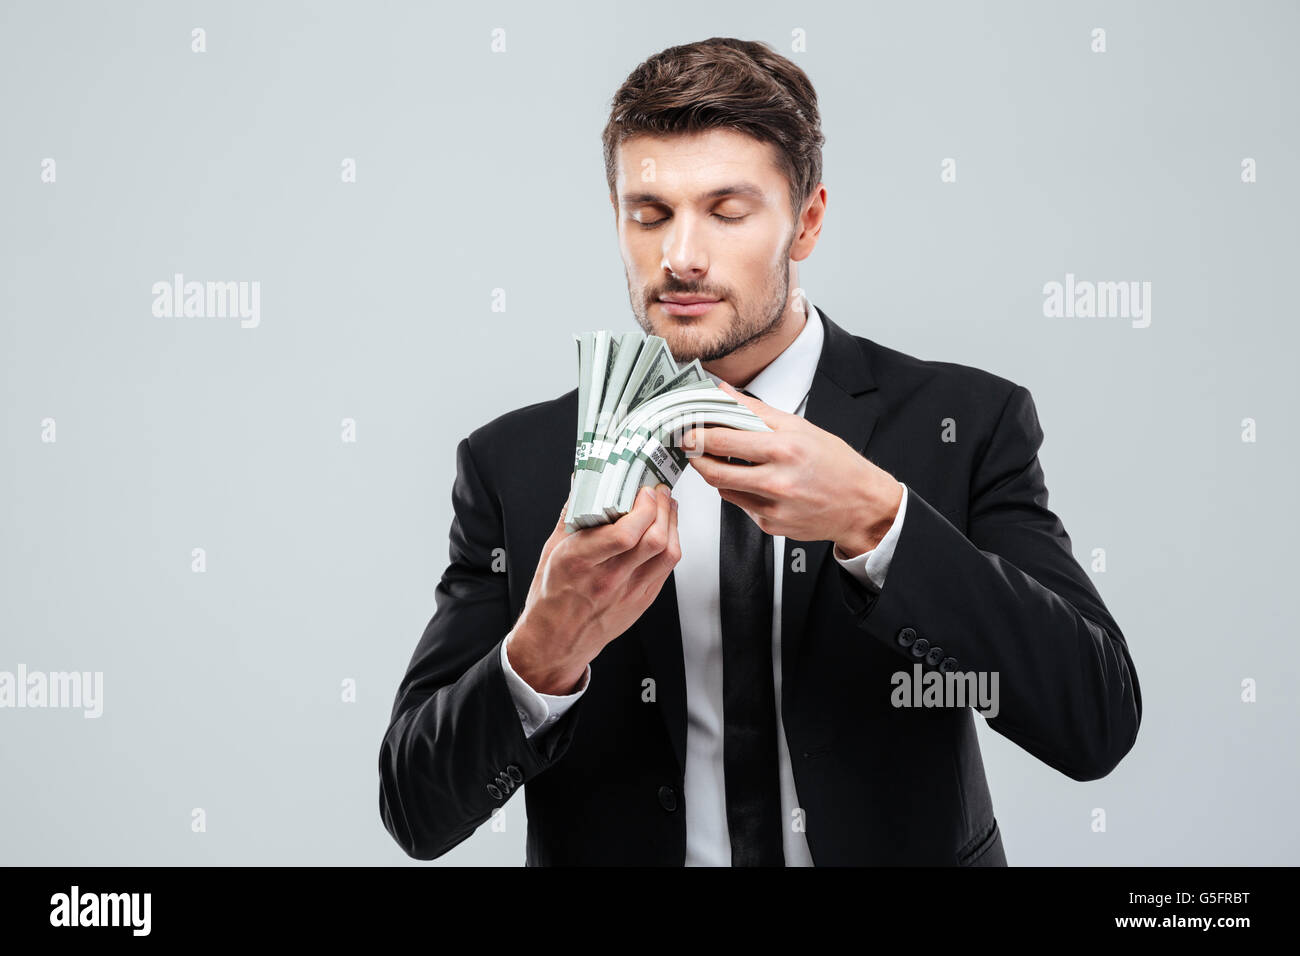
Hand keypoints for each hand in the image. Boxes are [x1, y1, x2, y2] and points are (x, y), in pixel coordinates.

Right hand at [507, 481, 679, 694]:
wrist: (555, 641)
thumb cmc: (551, 598)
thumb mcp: (551, 550)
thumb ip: (571, 514)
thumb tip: (583, 483)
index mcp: (580, 562)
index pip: (624, 534)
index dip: (642, 508)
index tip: (642, 491)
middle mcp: (608, 579)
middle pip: (654, 541)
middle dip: (662, 508)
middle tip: (657, 492)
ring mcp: (629, 592)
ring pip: (668, 553)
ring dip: (672, 523)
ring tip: (665, 506)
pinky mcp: (643, 601)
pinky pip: (667, 568)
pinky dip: (670, 543)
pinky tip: (664, 530)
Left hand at [682, 380, 902, 557]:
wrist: (861, 505)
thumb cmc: (836, 464)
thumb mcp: (800, 427)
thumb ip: (757, 410)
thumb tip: (725, 392)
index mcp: (784, 449)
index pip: (724, 441)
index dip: (698, 434)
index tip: (687, 428)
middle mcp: (777, 481)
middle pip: (715, 472)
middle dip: (695, 456)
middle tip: (689, 445)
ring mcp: (772, 507)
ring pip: (723, 490)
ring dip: (715, 474)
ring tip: (719, 459)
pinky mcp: (770, 525)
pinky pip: (741, 505)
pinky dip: (739, 491)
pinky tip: (752, 481)